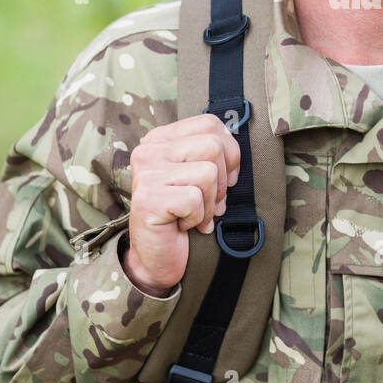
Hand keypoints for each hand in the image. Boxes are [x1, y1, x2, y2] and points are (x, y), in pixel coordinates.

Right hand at [121, 113, 240, 296]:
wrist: (157, 258)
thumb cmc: (183, 216)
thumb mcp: (199, 177)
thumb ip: (212, 155)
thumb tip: (236, 146)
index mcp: (161, 139)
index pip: (210, 124)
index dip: (229, 153)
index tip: (223, 180)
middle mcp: (149, 151)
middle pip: (213, 146)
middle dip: (221, 181)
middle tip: (209, 203)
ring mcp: (146, 174)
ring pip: (208, 172)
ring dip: (209, 202)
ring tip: (195, 215)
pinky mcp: (148, 199)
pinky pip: (195, 200)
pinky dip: (197, 218)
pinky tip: (183, 225)